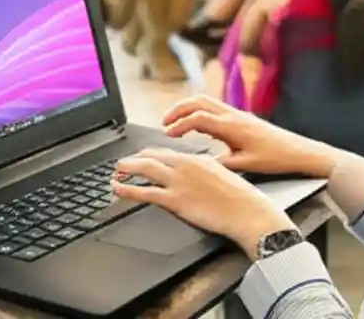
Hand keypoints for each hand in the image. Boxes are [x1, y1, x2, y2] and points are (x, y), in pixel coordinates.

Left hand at [114, 149, 294, 257]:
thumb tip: (196, 176)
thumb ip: (205, 172)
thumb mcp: (222, 175)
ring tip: (116, 171)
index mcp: (196, 158)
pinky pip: (144, 192)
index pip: (165, 152)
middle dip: (134, 158)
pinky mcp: (175, 200)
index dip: (149, 154)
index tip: (141, 156)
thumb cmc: (241, 199)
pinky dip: (127, 189)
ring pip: (143, 169)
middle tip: (123, 163)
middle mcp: (185, 165)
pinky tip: (117, 188)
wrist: (248, 211)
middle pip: (151, 156)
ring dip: (126, 168)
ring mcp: (178, 181)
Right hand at [162, 95, 339, 177]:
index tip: (168, 134)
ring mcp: (238, 114)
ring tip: (175, 120)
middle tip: (164, 122)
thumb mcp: (246, 165)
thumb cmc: (276, 158)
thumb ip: (221, 164)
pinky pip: (215, 107)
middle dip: (178, 109)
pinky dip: (200, 111)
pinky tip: (197, 125)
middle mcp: (233, 115)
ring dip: (188, 108)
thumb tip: (200, 164)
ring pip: (206, 101)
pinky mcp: (242, 117)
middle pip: (198, 101)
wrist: (299, 151)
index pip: (198, 118)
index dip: (179, 125)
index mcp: (232, 126)